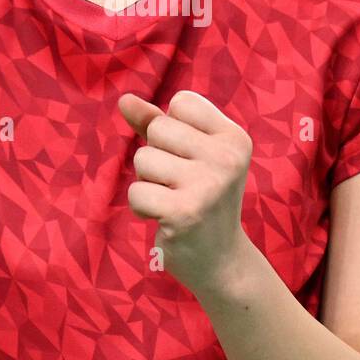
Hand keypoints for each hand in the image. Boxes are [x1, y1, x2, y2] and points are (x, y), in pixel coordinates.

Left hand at [118, 89, 253, 297]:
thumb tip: (124, 99)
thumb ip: (155, 122)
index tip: (192, 158)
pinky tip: (164, 218)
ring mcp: (208, 185)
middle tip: (181, 184)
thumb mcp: (188, 155)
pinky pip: (136, 192)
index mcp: (234, 137)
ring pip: (143, 159)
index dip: (173, 129)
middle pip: (159, 128)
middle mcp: (227, 158)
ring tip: (173, 200)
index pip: (182, 102)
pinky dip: (142, 207)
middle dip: (157, 155)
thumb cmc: (200, 198)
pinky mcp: (184, 212)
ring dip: (148, 182)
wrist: (220, 261)